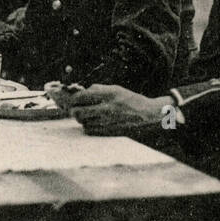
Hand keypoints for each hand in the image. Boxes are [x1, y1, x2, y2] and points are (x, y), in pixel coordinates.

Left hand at [46, 82, 171, 137]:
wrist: (147, 114)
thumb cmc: (130, 100)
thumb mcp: (115, 89)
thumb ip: (97, 89)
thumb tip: (80, 91)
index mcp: (108, 94)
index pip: (80, 96)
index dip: (73, 98)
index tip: (71, 99)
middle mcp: (107, 107)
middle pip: (77, 112)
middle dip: (74, 110)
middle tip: (76, 109)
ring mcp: (108, 121)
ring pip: (82, 122)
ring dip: (82, 119)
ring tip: (88, 115)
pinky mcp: (109, 131)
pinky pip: (90, 130)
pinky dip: (88, 126)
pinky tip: (94, 122)